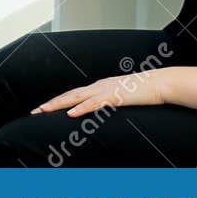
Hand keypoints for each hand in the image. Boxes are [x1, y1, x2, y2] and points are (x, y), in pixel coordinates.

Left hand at [33, 68, 171, 117]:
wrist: (161, 84)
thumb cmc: (144, 92)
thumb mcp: (123, 98)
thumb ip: (111, 102)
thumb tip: (103, 111)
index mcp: (99, 87)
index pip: (73, 95)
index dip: (57, 102)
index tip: (43, 109)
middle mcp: (98, 86)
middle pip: (69, 95)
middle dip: (50, 104)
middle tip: (34, 111)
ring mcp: (106, 90)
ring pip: (77, 98)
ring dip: (59, 105)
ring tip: (44, 111)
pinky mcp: (115, 96)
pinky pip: (95, 103)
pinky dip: (82, 108)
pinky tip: (71, 113)